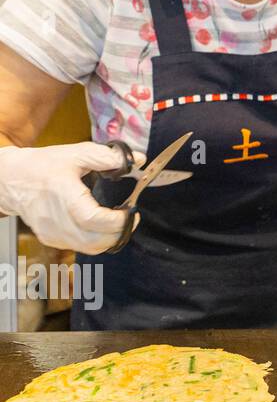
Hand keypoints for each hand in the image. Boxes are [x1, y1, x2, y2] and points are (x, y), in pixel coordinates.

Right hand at [0, 143, 143, 253]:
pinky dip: (96, 240)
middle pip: (94, 241)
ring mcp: (51, 232)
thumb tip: (139, 160)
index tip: (132, 211)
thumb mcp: (76, 153)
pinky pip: (79, 247)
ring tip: (119, 221)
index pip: (92, 219)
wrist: (9, 179)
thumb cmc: (42, 165)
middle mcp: (55, 220)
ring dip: (110, 238)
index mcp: (63, 196)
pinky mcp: (50, 238)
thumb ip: (108, 157)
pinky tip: (101, 225)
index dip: (118, 221)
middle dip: (120, 232)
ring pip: (89, 248)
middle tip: (131, 217)